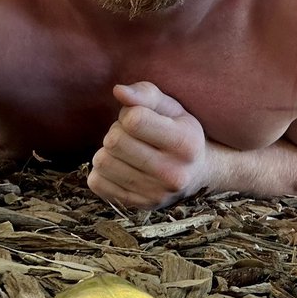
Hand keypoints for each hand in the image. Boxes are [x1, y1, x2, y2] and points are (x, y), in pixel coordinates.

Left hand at [87, 82, 209, 209]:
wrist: (200, 174)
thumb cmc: (181, 132)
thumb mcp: (173, 108)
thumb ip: (146, 94)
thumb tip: (118, 91)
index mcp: (185, 143)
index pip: (134, 120)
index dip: (129, 113)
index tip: (140, 118)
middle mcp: (173, 173)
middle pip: (114, 141)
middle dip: (117, 131)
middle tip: (131, 135)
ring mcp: (156, 194)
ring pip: (102, 162)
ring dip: (108, 151)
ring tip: (127, 150)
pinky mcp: (139, 206)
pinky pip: (97, 183)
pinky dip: (102, 171)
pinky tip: (120, 167)